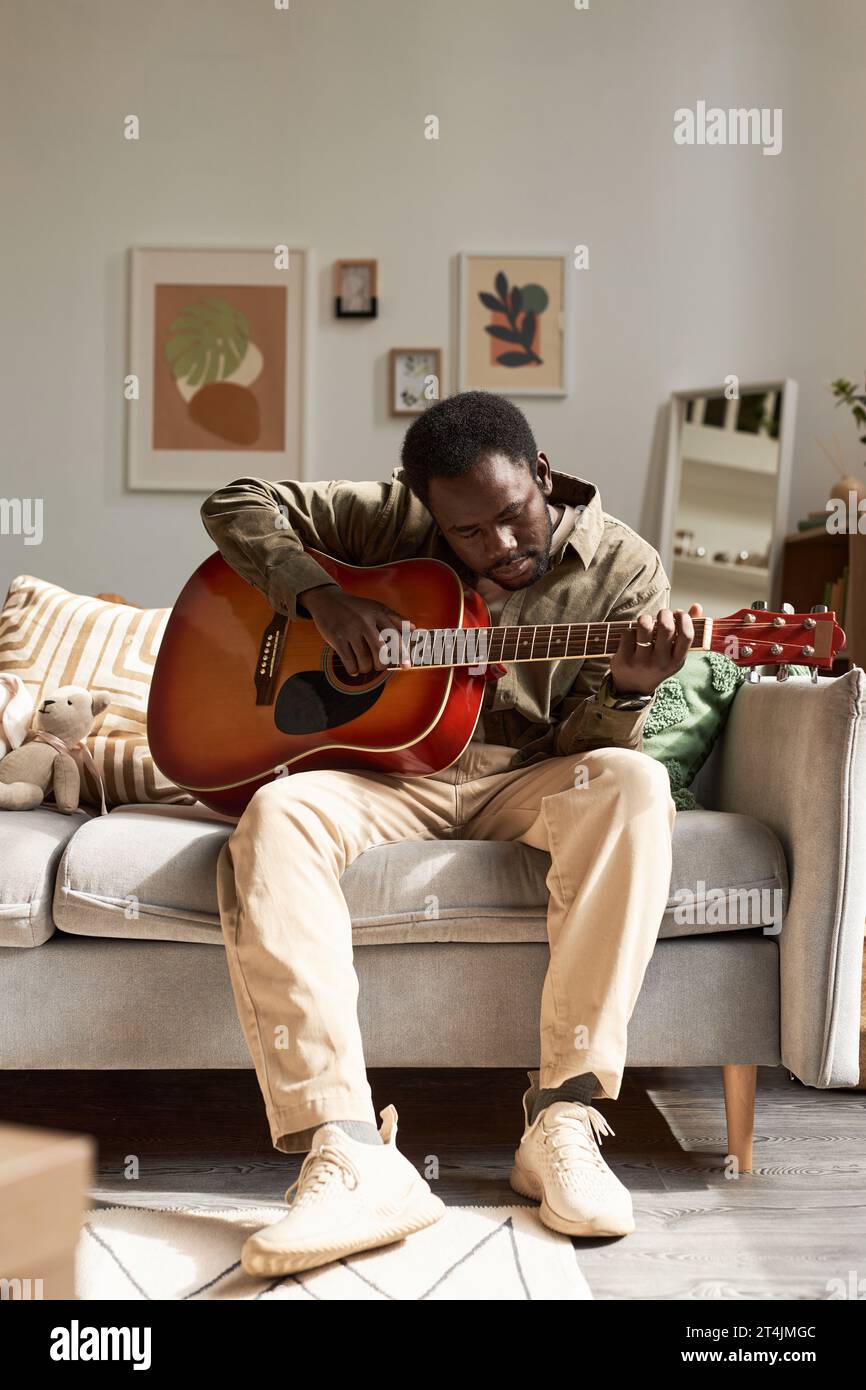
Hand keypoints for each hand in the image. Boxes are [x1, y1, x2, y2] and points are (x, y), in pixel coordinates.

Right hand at [300, 585, 415, 675]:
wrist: (327, 600)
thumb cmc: (355, 607)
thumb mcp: (375, 607)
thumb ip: (394, 618)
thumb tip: (413, 628)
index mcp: (377, 614)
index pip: (394, 637)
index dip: (402, 654)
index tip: (406, 666)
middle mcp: (365, 621)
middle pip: (380, 652)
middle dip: (381, 664)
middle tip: (379, 666)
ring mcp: (350, 630)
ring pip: (364, 659)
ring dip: (366, 668)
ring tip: (365, 667)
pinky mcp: (336, 638)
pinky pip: (349, 661)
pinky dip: (353, 670)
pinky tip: (354, 669)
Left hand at [609, 603, 701, 695]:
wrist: (633, 687)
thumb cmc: (657, 663)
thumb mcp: (674, 653)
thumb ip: (685, 631)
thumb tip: (697, 606)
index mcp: (677, 661)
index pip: (687, 635)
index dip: (684, 619)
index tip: (679, 614)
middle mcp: (661, 662)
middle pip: (666, 627)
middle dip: (664, 613)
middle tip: (662, 614)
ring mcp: (642, 662)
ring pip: (644, 626)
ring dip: (645, 618)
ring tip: (646, 621)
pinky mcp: (624, 659)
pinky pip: (628, 633)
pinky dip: (630, 629)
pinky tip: (633, 635)